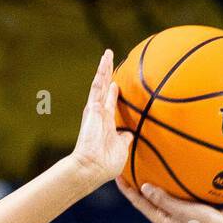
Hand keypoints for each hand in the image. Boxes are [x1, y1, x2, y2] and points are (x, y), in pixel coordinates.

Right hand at [70, 48, 128, 189]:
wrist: (92, 168)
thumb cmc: (106, 164)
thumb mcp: (121, 149)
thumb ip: (124, 139)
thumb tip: (130, 135)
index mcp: (106, 123)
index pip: (110, 103)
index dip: (113, 93)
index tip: (115, 84)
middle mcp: (100, 114)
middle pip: (104, 89)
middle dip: (107, 75)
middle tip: (109, 60)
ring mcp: (96, 110)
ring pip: (100, 84)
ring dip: (104, 69)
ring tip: (107, 54)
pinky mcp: (93, 107)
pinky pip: (97, 86)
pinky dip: (100, 73)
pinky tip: (104, 60)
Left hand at [115, 176, 222, 222]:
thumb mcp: (181, 210)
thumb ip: (163, 199)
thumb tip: (144, 187)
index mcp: (161, 220)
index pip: (139, 203)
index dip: (127, 189)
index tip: (117, 174)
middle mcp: (167, 217)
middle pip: (146, 199)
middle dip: (136, 184)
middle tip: (127, 166)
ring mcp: (178, 213)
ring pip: (161, 195)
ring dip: (153, 181)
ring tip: (146, 165)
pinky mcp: (190, 207)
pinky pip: (176, 192)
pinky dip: (171, 182)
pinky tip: (174, 169)